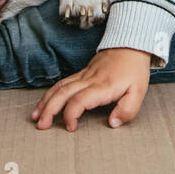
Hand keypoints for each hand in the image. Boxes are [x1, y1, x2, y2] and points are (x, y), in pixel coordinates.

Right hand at [30, 47, 152, 131]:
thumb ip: (127, 110)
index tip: (70, 128)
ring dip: (45, 102)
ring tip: (36, 117)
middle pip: (63, 93)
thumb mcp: (139, 92)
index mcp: (102, 86)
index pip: (80, 100)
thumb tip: (112, 123)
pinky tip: (44, 103)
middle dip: (49, 110)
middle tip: (41, 126)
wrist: (130, 45)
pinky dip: (50, 93)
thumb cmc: (134, 71)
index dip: (71, 114)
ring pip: (59, 87)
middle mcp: (89, 80)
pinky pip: (61, 83)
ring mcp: (83, 75)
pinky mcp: (81, 73)